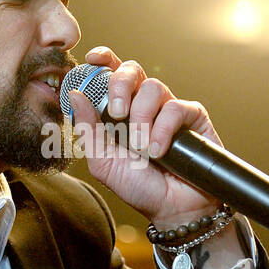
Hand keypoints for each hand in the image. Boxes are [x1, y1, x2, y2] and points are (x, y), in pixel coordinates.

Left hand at [66, 46, 221, 225]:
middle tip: (116, 112)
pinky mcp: (192, 116)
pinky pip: (175, 107)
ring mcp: (168, 108)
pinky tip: (159, 150)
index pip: (111, 73)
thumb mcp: (103, 162)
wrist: (172, 209)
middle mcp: (143, 104)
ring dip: (141, 118)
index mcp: (120, 110)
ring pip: (152, 87)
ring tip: (141, 147)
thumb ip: (88, 130)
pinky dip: (163, 129)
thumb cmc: (138, 185)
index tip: (92, 60)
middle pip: (132, 70)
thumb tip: (75, 96)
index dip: (103, 60)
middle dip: (119, 85)